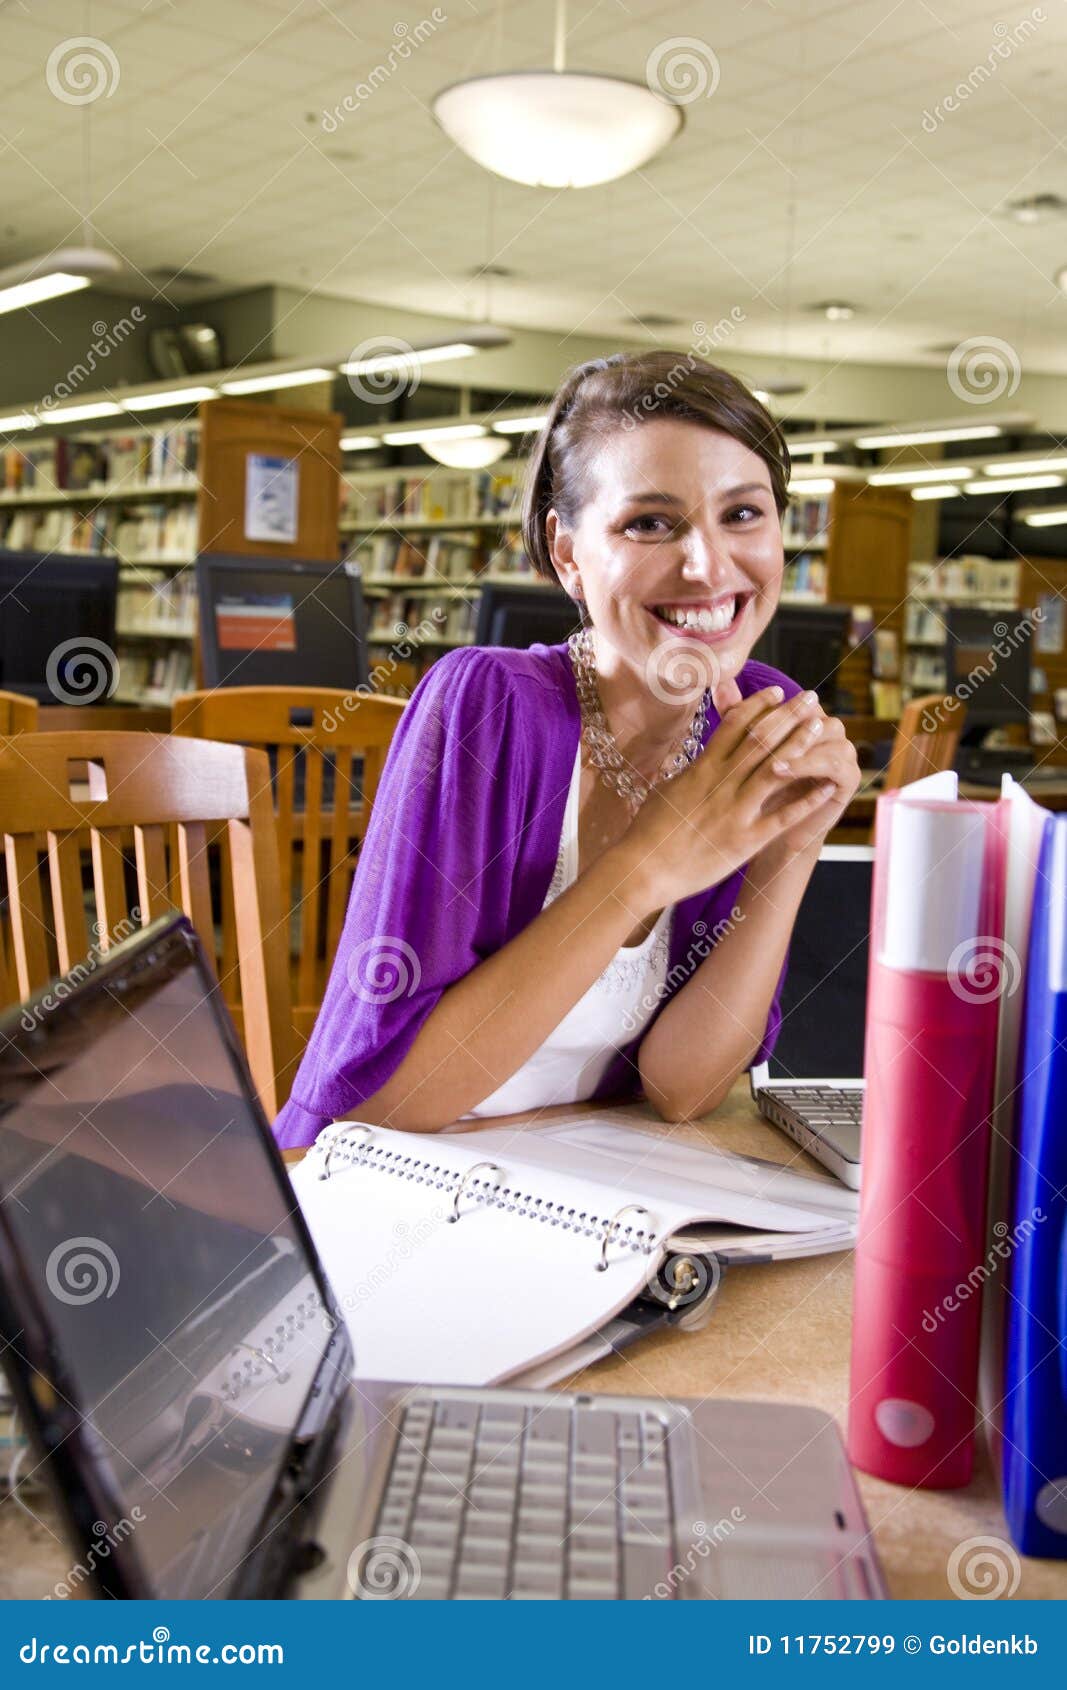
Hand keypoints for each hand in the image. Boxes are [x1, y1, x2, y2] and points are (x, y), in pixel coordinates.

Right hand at [613, 683, 839, 911]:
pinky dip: (806, 800)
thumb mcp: (668, 789)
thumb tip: (702, 756)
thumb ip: (691, 772)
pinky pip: (782, 817)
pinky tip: (826, 786)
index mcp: (702, 770)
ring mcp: (734, 812)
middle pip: (761, 739)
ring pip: (774, 769)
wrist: (642, 869)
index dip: (759, 705)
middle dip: (788, 715)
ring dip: (800, 745)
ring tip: (821, 728)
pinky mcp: (745, 841)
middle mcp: (720, 784)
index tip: (778, 691)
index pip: (734, 726)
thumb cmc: (648, 832)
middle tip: (811, 698)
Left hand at [750, 698, 860, 862]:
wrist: (776, 832)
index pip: (791, 702)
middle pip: (812, 713)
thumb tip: (719, 683)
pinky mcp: (849, 776)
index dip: (769, 709)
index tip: (742, 722)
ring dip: (798, 744)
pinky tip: (785, 772)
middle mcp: (828, 729)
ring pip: (828, 733)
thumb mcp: (745, 753)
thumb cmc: (757, 789)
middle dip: (785, 722)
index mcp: (805, 718)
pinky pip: (835, 765)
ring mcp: (842, 751)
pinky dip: (810, 766)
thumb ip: (736, 717)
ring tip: (771, 762)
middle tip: (758, 733)